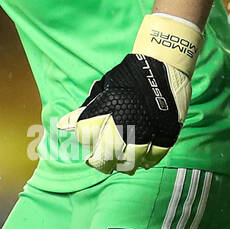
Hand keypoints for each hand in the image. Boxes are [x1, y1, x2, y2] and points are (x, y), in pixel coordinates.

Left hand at [56, 14, 199, 173]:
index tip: (84, 139)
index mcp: (107, 107)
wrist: (164, 63)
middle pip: (107, 154)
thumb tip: (63, 125)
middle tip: (95, 162)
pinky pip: (155, 156)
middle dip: (98, 162)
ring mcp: (147, 129)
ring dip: (122, 165)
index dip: (82, 138)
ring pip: (131, 160)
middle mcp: (126, 121)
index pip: (85, 133)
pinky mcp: (166, 133)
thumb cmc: (129, 75)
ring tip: (117, 163)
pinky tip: (139, 161)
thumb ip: (86, 108)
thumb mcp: (104, 86)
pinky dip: (146, 162)